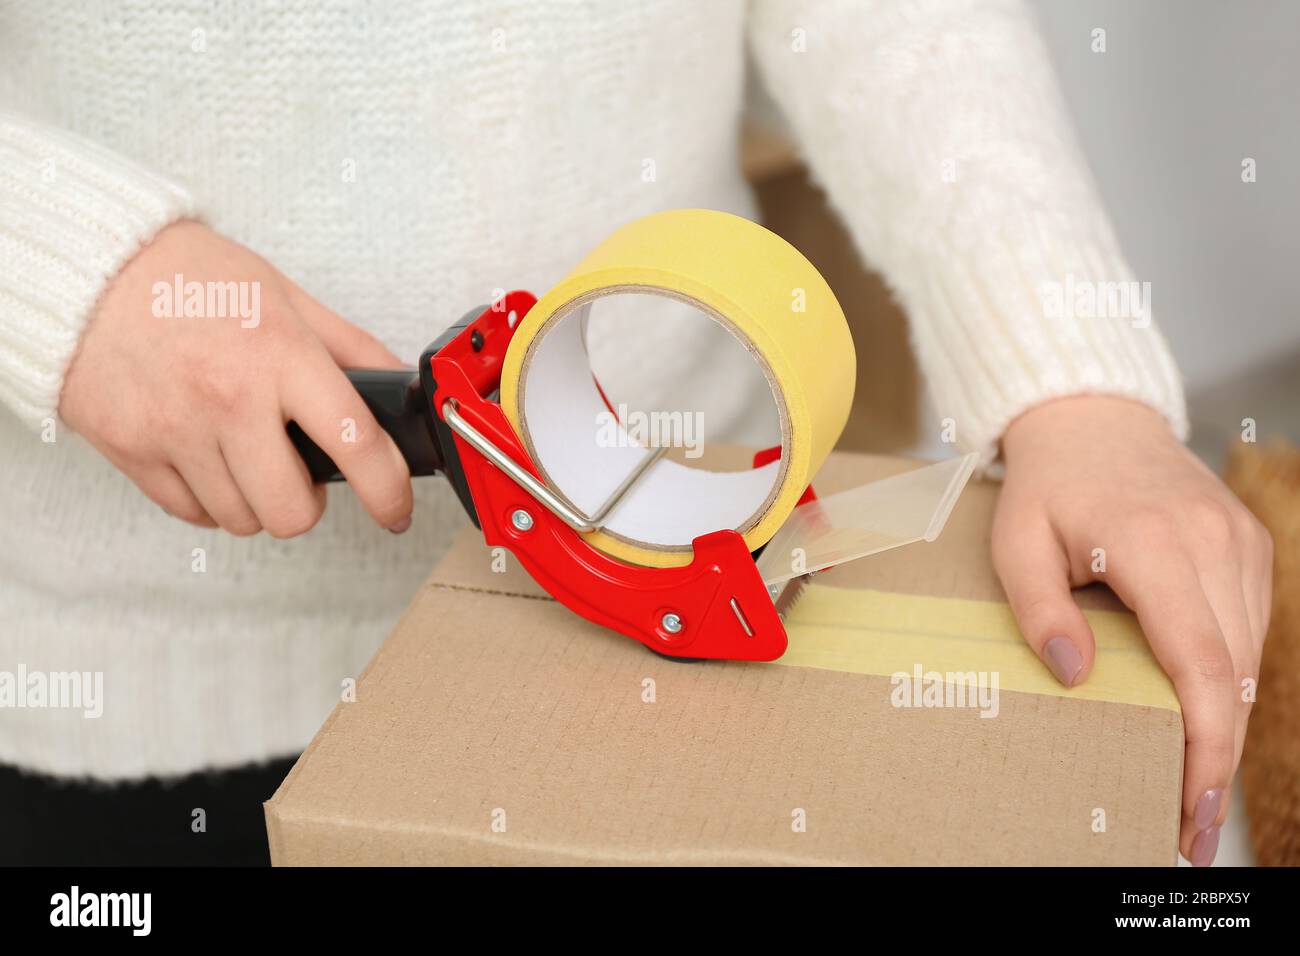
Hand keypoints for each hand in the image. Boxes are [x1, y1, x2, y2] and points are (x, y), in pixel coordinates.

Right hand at [60, 219, 413, 536]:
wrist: (87, 265)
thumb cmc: (189, 276)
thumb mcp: (285, 296)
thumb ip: (350, 348)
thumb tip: (400, 390)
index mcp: (280, 355)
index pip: (356, 443)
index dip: (388, 491)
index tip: (395, 510)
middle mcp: (229, 400)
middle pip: (293, 511)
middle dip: (308, 501)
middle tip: (303, 470)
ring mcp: (175, 431)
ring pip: (242, 520)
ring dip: (257, 500)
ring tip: (248, 454)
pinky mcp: (131, 451)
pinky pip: (191, 514)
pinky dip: (211, 499)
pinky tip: (210, 458)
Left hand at [994, 395, 1271, 865]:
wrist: (1092, 418)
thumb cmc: (1046, 486)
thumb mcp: (1016, 543)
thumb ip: (1040, 610)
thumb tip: (1077, 676)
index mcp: (1155, 544)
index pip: (1201, 663)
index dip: (1205, 743)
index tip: (1190, 803)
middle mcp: (1213, 543)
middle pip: (1235, 674)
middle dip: (1216, 758)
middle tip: (1186, 827)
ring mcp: (1240, 542)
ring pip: (1250, 657)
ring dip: (1226, 725)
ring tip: (1190, 786)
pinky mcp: (1248, 545)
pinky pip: (1249, 629)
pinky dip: (1228, 679)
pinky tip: (1200, 717)